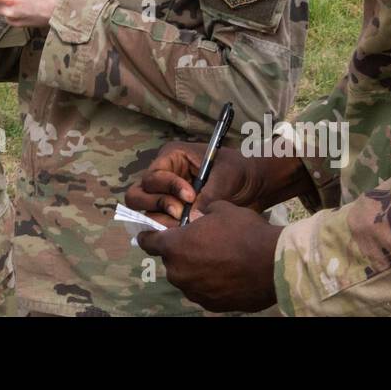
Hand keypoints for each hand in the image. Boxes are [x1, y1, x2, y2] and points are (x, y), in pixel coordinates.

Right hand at [125, 142, 284, 222]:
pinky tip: (188, 232)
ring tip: (186, 223)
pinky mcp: (173, 215)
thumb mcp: (226, 176)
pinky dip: (169, 231)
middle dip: (157, 205)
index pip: (153, 175)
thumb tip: (192, 218)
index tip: (191, 196)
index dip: (168, 187)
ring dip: (162, 220)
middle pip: (137, 195)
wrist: (254, 187)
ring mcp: (166, 197)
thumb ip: (207, 195)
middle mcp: (163, 177)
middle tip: (182, 213)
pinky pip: (159, 225)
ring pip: (145, 212)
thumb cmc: (239, 171)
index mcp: (171, 157)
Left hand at [136, 201, 280, 311]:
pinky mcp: (211, 305)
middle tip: (202, 244)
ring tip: (219, 261)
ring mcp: (194, 291)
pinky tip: (227, 275)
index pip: (148, 243)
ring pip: (188, 277)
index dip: (148, 237)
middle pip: (172, 261)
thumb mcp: (222, 209)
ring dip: (196, 269)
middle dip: (182, 252)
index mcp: (175, 247)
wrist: (272, 264)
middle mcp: (178, 272)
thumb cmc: (244, 232)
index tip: (148, 235)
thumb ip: (204, 212)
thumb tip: (201, 217)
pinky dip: (210, 284)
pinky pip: (204, 291)